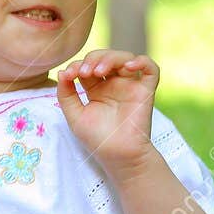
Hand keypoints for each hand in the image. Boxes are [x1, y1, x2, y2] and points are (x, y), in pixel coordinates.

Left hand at [56, 49, 159, 174]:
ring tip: (99, 70)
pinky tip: (128, 66)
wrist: (118, 156)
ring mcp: (130, 86)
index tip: (68, 75)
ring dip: (111, 58)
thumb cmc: (97, 139)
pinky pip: (151, 69)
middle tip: (83, 71)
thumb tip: (62, 72)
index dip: (77, 65)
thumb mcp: (74, 115)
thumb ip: (66, 94)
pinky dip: (142, 61)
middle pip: (106, 57)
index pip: (88, 66)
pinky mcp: (146, 90)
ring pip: (125, 58)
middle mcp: (114, 84)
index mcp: (97, 89)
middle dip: (93, 59)